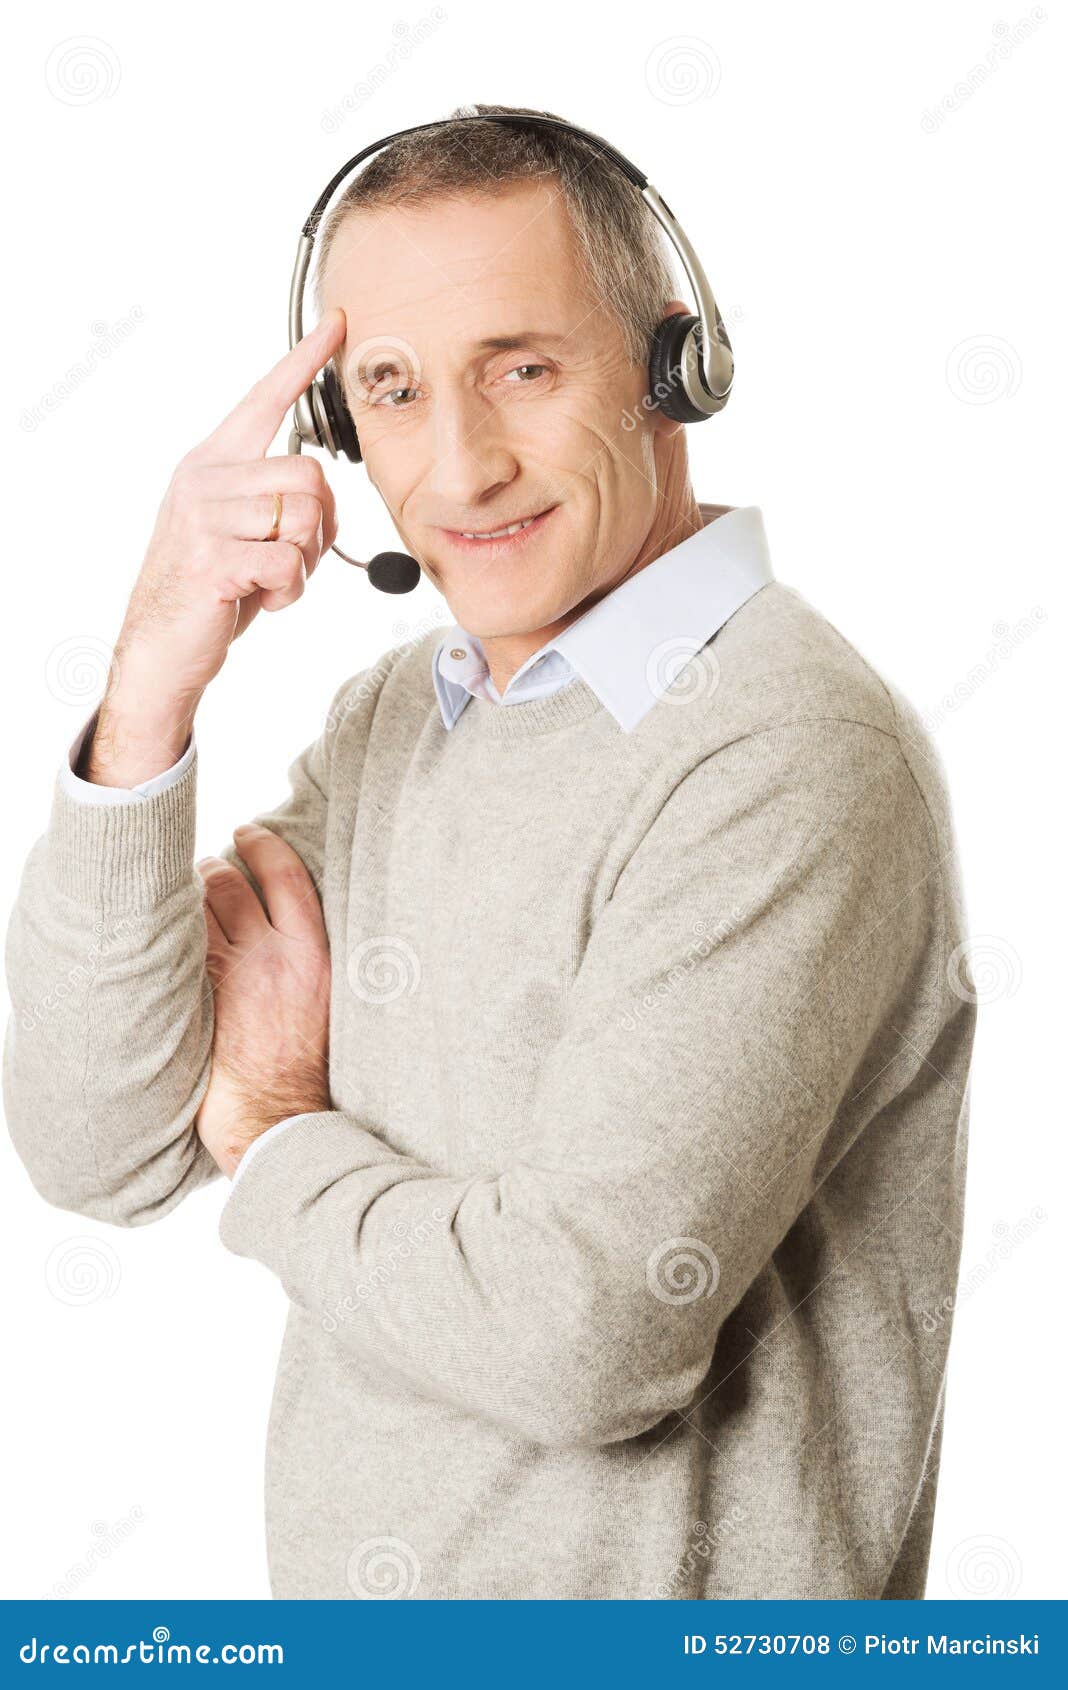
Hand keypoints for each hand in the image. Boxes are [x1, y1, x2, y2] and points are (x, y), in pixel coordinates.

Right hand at [85, 308, 347, 785]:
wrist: (162, 644)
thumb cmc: (211, 586)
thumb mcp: (241, 530)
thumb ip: (275, 499)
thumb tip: (323, 495)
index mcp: (213, 462)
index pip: (264, 399)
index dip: (304, 362)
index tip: (339, 323)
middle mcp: (205, 479)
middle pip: (310, 475)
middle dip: (319, 524)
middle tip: (292, 556)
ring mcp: (204, 518)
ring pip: (304, 517)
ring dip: (304, 561)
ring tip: (271, 579)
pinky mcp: (212, 560)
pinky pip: (289, 563)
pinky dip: (291, 591)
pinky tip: (264, 600)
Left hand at [195, 824, 331, 1178]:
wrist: (279, 1118)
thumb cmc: (310, 1069)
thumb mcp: (331, 1002)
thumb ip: (312, 959)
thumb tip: (292, 927)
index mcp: (313, 953)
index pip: (285, 874)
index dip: (263, 843)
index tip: (249, 832)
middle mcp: (273, 956)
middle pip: (232, 883)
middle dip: (214, 866)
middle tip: (205, 867)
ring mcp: (232, 976)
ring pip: (196, 909)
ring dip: (184, 893)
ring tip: (179, 896)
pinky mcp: (199, 998)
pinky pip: (177, 943)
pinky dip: (169, 930)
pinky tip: (161, 933)